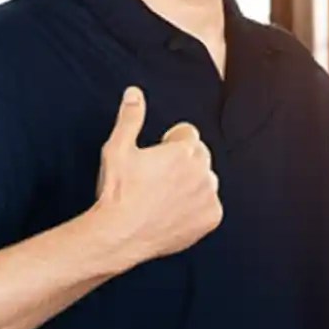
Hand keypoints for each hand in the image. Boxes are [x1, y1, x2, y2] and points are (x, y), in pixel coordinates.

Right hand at [94, 86, 222, 264]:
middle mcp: (202, 171)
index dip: (170, 142)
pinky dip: (198, 208)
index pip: (188, 134)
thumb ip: (130, 118)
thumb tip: (134, 92)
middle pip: (200, 156)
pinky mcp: (211, 218)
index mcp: (183, 151)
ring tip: (166, 196)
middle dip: (184, 161)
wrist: (119, 235)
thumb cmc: (116, 192)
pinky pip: (211, 205)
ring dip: (193, 183)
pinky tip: (175, 213)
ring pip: (207, 180)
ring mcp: (208, 196)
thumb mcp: (117, 149)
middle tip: (159, 177)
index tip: (158, 156)